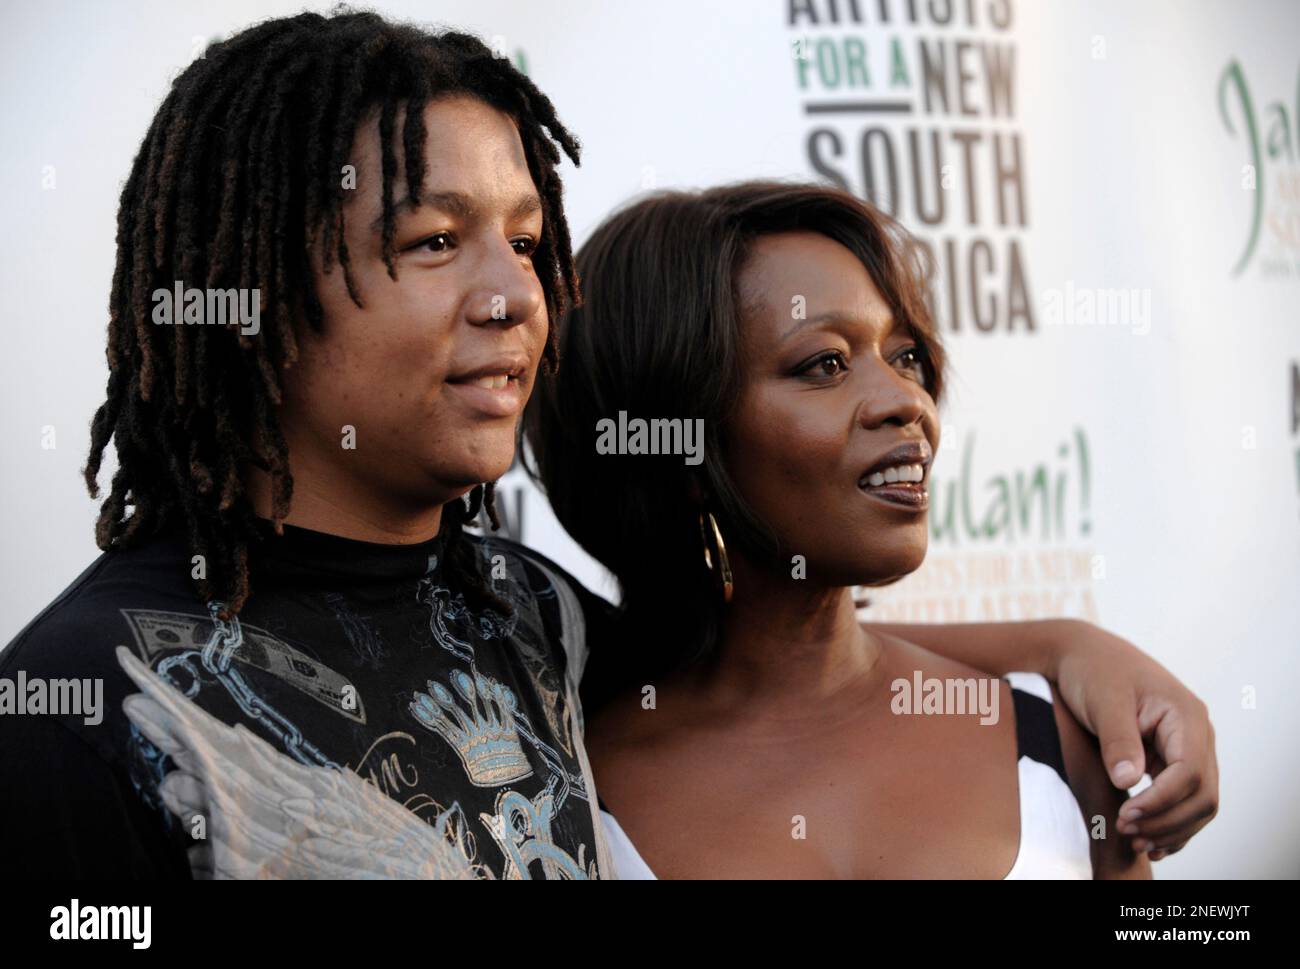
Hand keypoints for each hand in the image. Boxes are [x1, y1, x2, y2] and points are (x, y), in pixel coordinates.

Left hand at [1050, 620, 1218, 861]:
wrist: (1083, 655)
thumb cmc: (1092, 670)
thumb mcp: (1103, 700)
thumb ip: (1118, 740)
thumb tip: (1129, 781)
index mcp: (1186, 715)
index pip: (1189, 772)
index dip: (1162, 801)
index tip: (1126, 816)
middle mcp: (1196, 734)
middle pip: (1202, 794)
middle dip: (1168, 821)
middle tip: (1126, 833)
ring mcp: (1187, 748)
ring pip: (1198, 803)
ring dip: (1171, 828)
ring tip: (1135, 843)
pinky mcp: (1171, 759)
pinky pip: (1184, 799)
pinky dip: (1170, 823)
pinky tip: (1148, 840)